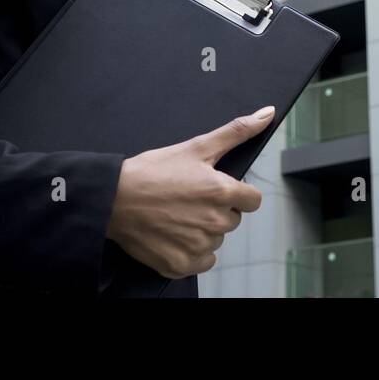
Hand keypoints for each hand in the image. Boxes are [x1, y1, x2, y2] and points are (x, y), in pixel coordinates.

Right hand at [105, 106, 271, 277]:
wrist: (112, 198)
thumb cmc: (151, 171)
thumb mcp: (196, 146)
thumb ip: (236, 131)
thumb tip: (266, 115)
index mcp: (223, 193)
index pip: (252, 200)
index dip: (235, 193)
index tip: (214, 189)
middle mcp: (215, 223)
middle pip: (231, 220)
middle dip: (215, 210)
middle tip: (187, 199)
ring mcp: (198, 246)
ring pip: (215, 240)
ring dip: (201, 230)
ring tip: (175, 215)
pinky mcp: (181, 264)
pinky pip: (201, 261)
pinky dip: (189, 251)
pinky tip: (172, 234)